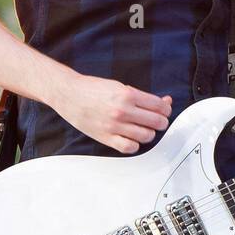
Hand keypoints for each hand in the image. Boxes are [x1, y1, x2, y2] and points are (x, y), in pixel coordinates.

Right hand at [50, 72, 171, 154]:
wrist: (68, 94)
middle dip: (160, 122)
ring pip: (146, 136)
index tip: (164, 111)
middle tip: (156, 121)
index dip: (166, 110)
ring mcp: (114, 125)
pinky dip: (134, 145)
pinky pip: (129, 148)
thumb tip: (165, 101)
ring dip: (149, 133)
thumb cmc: (94, 89)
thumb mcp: (121, 86)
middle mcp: (123, 110)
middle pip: (157, 122)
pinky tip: (132, 138)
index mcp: (128, 95)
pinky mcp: (105, 137)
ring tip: (143, 129)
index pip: (160, 107)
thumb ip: (143, 97)